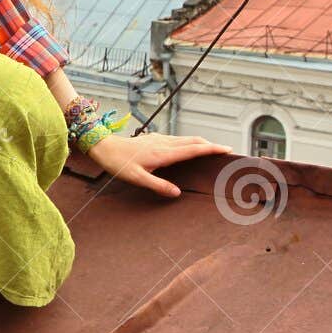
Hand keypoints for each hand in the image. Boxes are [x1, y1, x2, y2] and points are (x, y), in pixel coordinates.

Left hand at [83, 132, 232, 197]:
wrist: (104, 147)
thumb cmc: (119, 163)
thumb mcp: (137, 178)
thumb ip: (158, 185)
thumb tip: (177, 193)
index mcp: (163, 153)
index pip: (193, 149)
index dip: (211, 148)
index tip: (226, 149)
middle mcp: (164, 143)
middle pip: (194, 141)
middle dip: (211, 145)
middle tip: (225, 150)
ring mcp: (160, 139)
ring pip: (186, 139)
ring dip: (200, 143)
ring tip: (212, 149)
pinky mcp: (155, 139)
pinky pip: (178, 139)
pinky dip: (189, 143)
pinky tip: (189, 148)